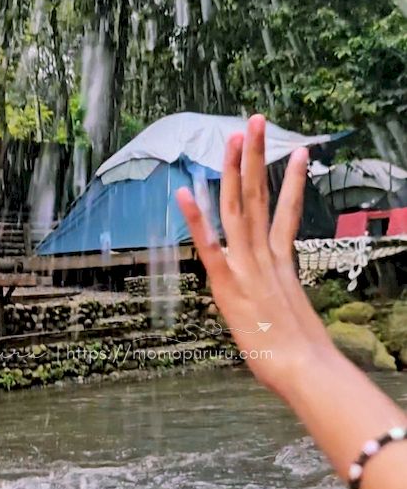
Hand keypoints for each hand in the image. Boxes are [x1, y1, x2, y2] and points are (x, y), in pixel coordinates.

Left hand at [176, 114, 331, 398]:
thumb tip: (277, 303)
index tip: (294, 150)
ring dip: (234, 169)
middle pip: (261, 195)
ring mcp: (247, 266)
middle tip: (255, 120)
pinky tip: (184, 192)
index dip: (289, 180)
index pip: (285, 210)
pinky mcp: (228, 283)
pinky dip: (195, 218)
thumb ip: (280, 299)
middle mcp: (265, 256)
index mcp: (281, 262)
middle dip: (256, 156)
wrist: (304, 368)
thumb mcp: (289, 317)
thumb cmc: (300, 354)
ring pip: (239, 207)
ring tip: (234, 134)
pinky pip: (208, 245)